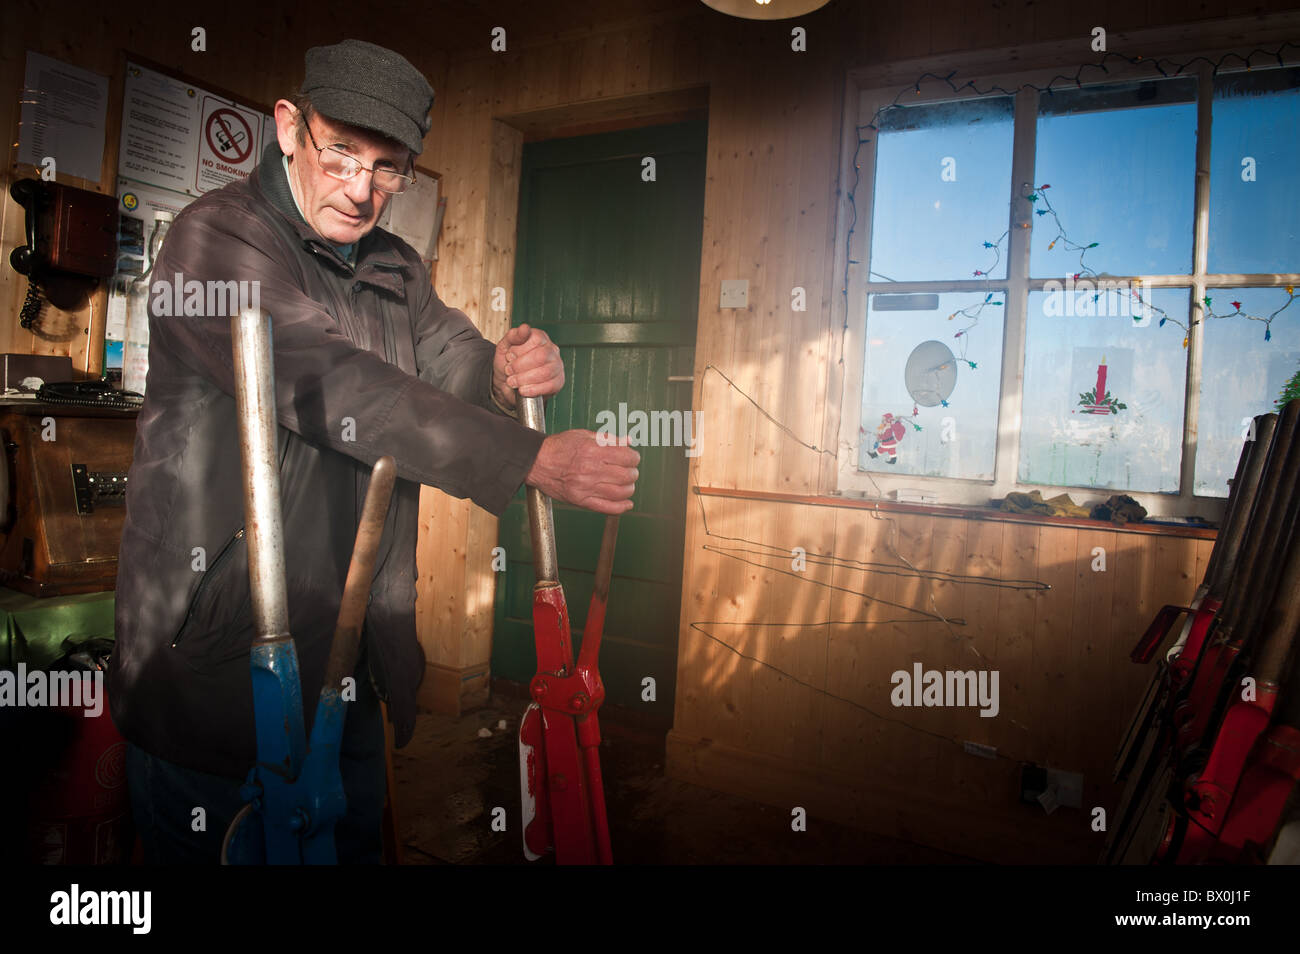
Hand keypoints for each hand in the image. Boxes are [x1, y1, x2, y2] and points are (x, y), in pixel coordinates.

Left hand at [492, 323, 562, 410]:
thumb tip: (525, 328)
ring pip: (545, 372)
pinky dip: (533, 389)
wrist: (506, 384)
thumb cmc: (507, 363)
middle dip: (521, 366)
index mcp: (540, 337)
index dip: (520, 350)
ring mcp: (557, 366)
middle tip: (509, 371)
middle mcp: (551, 350)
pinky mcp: (558, 382)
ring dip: (525, 379)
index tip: (509, 356)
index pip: (536, 340)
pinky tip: (523, 390)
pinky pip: (550, 386)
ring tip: (513, 381)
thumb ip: (513, 335)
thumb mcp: (504, 346)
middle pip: (541, 356)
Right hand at [525, 430, 639, 514]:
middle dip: (633, 473)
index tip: (632, 458)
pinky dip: (621, 507)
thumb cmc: (560, 446)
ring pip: (620, 492)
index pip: (626, 457)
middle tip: (630, 471)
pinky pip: (607, 508)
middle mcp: (590, 470)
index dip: (634, 458)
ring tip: (627, 484)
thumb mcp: (584, 436)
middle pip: (626, 475)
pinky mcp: (580, 501)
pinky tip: (627, 503)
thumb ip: (608, 439)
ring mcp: (585, 487)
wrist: (537, 461)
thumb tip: (629, 441)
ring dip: (629, 488)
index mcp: (593, 451)